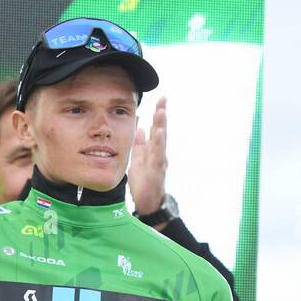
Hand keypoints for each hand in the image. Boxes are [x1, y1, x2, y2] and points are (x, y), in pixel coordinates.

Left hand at [129, 95, 168, 218]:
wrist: (148, 202)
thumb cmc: (144, 181)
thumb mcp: (138, 159)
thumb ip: (139, 144)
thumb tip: (139, 128)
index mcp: (153, 149)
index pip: (156, 128)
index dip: (158, 114)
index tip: (160, 99)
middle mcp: (158, 153)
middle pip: (161, 131)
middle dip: (162, 115)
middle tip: (163, 99)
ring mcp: (159, 162)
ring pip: (161, 141)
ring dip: (161, 126)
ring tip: (161, 112)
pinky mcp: (157, 171)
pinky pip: (158, 156)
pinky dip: (159, 145)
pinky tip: (158, 134)